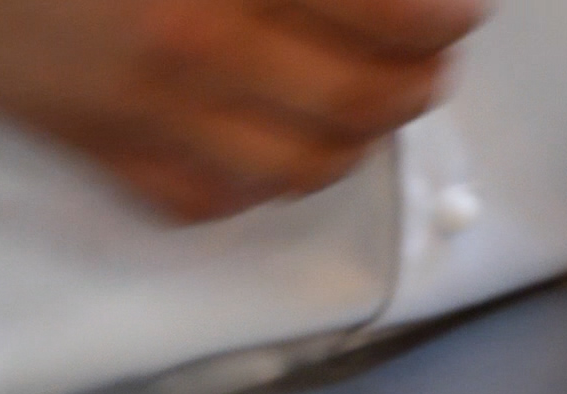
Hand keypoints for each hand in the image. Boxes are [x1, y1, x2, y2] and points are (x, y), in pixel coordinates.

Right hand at [0, 0, 482, 221]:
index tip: (463, 12)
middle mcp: (200, 47)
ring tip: (368, 109)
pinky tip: (278, 149)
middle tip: (431, 64)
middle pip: (362, 102)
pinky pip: (214, 202)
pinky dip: (266, 184)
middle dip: (418, 86)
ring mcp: (150, 111)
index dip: (444, 18)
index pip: (386, 16)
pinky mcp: (102, 151)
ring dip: (358, 144)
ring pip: (303, 168)